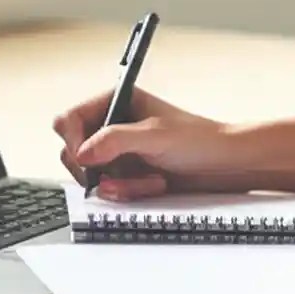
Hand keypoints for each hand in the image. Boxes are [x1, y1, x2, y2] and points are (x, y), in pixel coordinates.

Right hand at [53, 88, 240, 200]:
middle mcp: (113, 124)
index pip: (70, 119)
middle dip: (97, 168)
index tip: (86, 159)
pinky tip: (150, 185)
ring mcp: (118, 151)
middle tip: (116, 175)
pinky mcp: (126, 174)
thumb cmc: (200, 139)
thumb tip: (82, 153)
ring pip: (91, 175)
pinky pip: (108, 189)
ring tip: (148, 179)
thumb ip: (115, 140)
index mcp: (116, 101)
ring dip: (117, 183)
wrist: (224, 166)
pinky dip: (125, 192)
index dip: (73, 140)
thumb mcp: (155, 136)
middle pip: (73, 150)